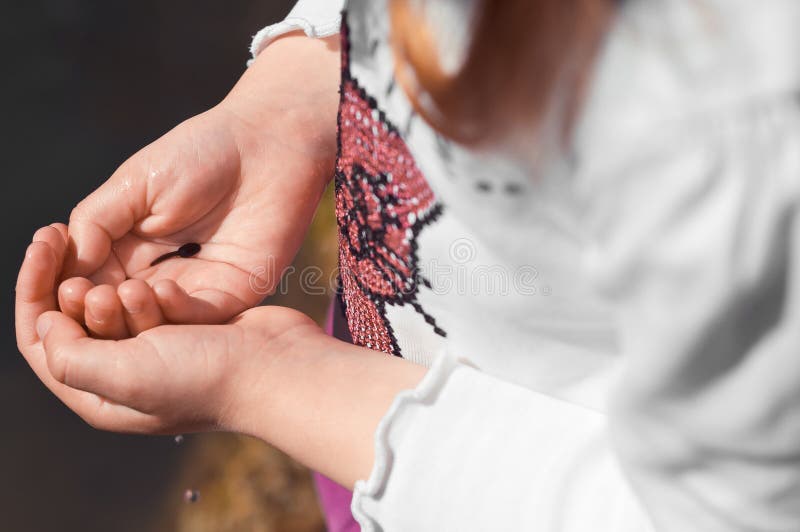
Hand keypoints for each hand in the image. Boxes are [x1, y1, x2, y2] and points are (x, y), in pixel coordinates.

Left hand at [17, 225, 425, 486]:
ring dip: (115, 284)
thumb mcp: (127, 376)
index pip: (44, 345)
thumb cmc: (207, 376)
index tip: (42, 249)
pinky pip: (151, 299)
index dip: (32, 296)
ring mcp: (157, 352)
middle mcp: (124, 376)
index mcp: (102, 396)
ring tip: (137, 278)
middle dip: (73, 285)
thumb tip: (46, 324)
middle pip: (77, 322)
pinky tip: (161, 281)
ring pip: (114, 306)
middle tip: (80, 251)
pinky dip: (150, 286)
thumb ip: (72, 356)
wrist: (279, 366)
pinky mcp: (185, 329)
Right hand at [59, 34, 339, 337]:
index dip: (75, 290)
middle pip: (122, 311)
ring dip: (134, 315)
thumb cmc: (201, 152)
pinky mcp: (234, 292)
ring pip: (158, 322)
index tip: (61, 288)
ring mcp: (199, 287)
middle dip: (100, 311)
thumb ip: (97, 223)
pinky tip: (160, 291)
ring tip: (118, 297)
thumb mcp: (134, 184)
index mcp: (131, 249)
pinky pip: (200, 315)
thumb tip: (66, 267)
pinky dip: (178, 309)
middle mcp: (162, 275)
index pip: (93, 283)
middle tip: (87, 300)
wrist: (267, 143)